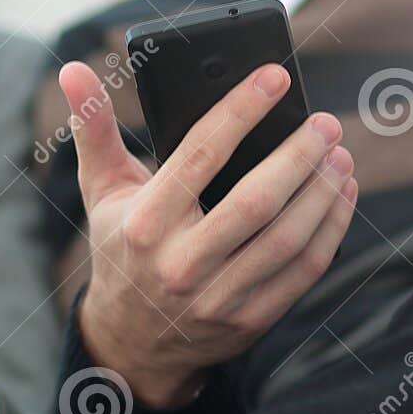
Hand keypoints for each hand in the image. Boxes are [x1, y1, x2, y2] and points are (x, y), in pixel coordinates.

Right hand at [61, 61, 357, 407]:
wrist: (133, 344)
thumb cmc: (123, 249)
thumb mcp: (103, 192)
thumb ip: (94, 129)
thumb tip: (70, 70)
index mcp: (145, 224)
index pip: (199, 156)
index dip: (240, 111)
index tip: (276, 77)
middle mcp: (181, 265)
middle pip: (255, 203)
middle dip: (298, 157)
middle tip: (326, 123)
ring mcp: (219, 297)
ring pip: (286, 239)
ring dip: (322, 192)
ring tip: (340, 154)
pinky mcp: (250, 320)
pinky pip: (303, 271)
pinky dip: (330, 229)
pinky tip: (342, 195)